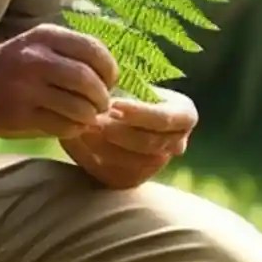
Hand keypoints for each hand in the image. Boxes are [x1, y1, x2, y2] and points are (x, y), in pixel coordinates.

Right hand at [0, 24, 117, 138]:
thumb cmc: (16, 64)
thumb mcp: (41, 43)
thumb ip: (74, 53)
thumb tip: (112, 79)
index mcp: (45, 36)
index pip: (93, 50)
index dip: (109, 70)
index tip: (109, 81)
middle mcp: (35, 59)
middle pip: (87, 80)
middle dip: (102, 96)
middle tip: (101, 105)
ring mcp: (26, 89)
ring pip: (77, 106)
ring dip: (90, 115)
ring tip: (88, 116)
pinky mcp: (20, 116)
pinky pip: (61, 126)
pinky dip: (75, 128)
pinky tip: (72, 125)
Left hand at [60, 87, 197, 188]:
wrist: (114, 113)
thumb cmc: (125, 89)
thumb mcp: (131, 83)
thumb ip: (127, 89)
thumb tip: (109, 98)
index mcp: (185, 115)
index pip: (164, 119)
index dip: (139, 114)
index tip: (114, 104)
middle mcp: (177, 143)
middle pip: (147, 143)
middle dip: (117, 131)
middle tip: (92, 119)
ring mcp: (158, 164)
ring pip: (130, 162)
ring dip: (102, 145)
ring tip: (82, 127)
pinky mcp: (134, 179)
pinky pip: (115, 174)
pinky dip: (93, 158)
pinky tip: (77, 141)